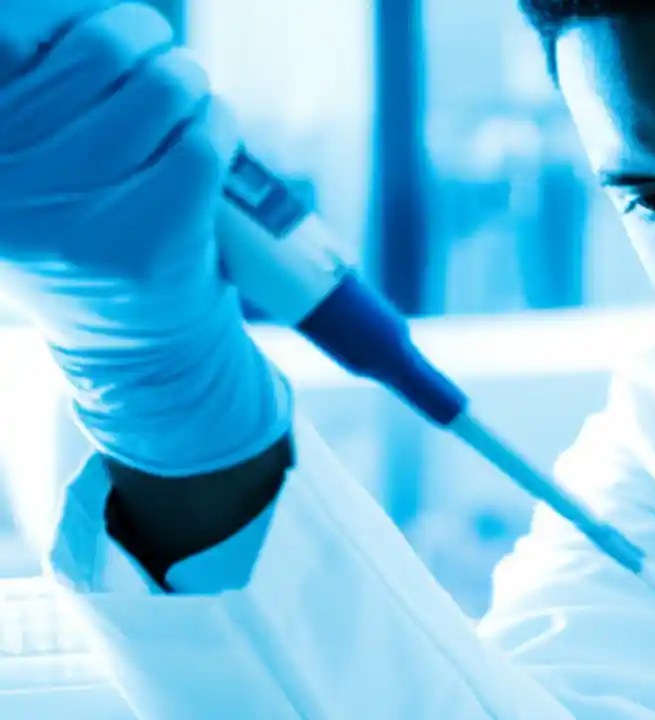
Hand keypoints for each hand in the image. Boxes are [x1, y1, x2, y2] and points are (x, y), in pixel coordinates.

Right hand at [0, 2, 288, 475]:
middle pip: (103, 47)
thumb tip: (84, 20)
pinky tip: (212, 155)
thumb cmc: (96, 228)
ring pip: (164, 87)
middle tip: (163, 76)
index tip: (97, 57)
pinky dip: (221, 131)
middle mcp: (8, 178)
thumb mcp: (39, 162)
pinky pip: (204, 141)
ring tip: (187, 117)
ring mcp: (75, 213)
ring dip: (192, 88)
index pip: (12, 34)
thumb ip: (45, 91)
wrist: (138, 349)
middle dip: (150, 49)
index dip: (71, 29)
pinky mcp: (143, 239)